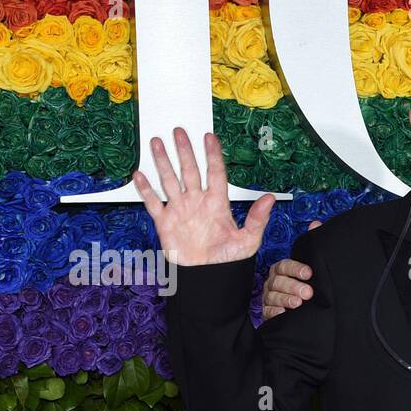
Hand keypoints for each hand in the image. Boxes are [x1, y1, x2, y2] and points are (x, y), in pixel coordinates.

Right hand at [132, 127, 274, 266]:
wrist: (207, 279)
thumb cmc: (227, 262)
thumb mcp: (248, 240)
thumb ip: (257, 218)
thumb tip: (270, 198)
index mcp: (217, 204)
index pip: (215, 173)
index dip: (212, 155)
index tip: (210, 137)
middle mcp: (197, 203)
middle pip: (190, 170)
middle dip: (184, 151)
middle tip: (179, 131)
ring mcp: (180, 210)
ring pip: (169, 180)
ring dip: (163, 162)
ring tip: (157, 143)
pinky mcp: (165, 222)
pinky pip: (153, 202)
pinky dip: (145, 190)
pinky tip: (140, 175)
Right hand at [261, 221, 320, 320]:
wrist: (305, 312)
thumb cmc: (305, 286)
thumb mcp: (311, 266)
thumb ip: (312, 246)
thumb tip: (316, 224)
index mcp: (282, 269)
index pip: (285, 265)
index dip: (296, 269)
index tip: (309, 273)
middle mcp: (274, 282)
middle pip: (278, 281)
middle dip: (293, 286)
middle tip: (308, 292)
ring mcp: (270, 297)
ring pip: (273, 296)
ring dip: (285, 299)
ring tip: (298, 303)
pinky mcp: (268, 313)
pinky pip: (268, 312)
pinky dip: (274, 313)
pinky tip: (283, 313)